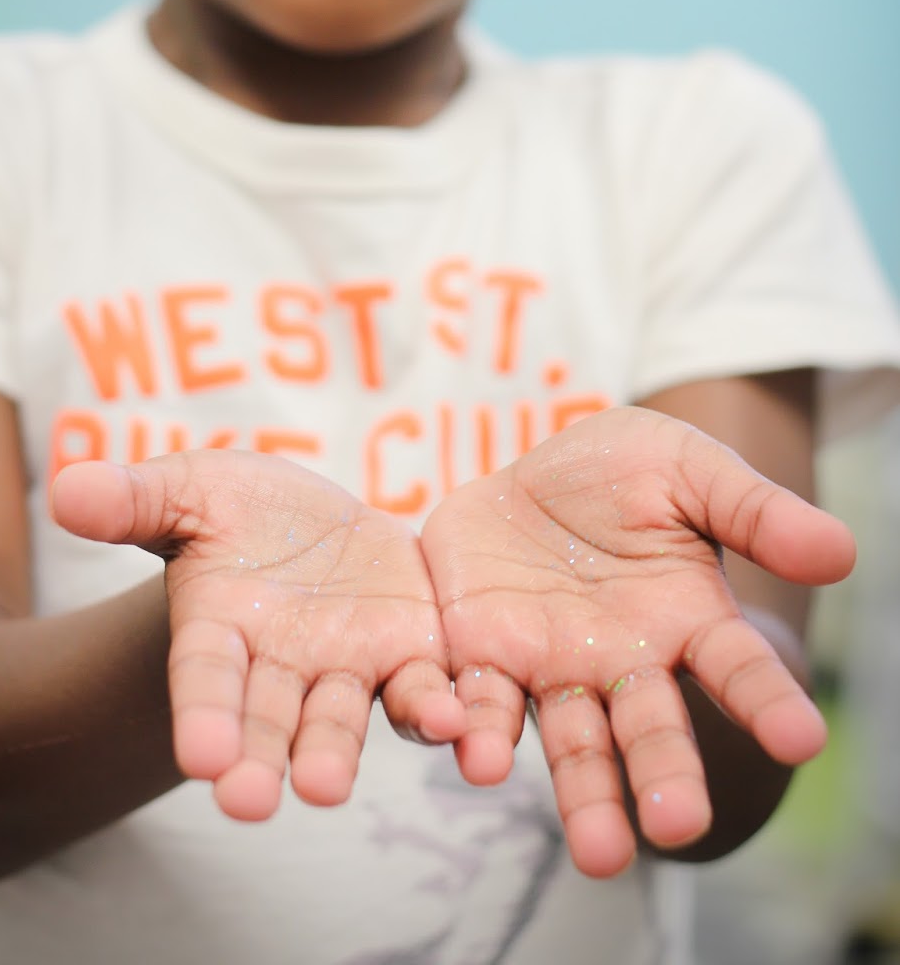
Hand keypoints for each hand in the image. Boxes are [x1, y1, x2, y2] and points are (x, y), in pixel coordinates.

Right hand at [52, 451, 464, 820]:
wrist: (313, 525)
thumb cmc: (234, 513)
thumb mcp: (186, 490)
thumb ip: (132, 498)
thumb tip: (63, 491)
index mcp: (218, 630)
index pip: (205, 680)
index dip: (202, 717)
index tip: (201, 759)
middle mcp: (279, 667)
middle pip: (268, 721)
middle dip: (260, 760)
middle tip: (251, 802)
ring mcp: (346, 666)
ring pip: (342, 720)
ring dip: (337, 753)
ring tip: (330, 785)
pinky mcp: (408, 653)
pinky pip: (426, 689)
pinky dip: (440, 710)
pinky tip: (460, 723)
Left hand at [420, 406, 854, 877]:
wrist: (534, 466)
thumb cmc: (627, 472)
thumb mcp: (690, 469)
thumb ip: (754, 511)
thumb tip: (842, 550)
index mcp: (688, 621)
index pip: (737, 667)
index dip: (767, 701)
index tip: (800, 739)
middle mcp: (625, 664)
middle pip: (652, 732)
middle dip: (665, 778)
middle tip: (679, 825)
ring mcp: (555, 669)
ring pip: (572, 746)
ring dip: (582, 797)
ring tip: (598, 851)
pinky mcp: (484, 656)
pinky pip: (480, 700)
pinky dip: (476, 731)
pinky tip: (477, 759)